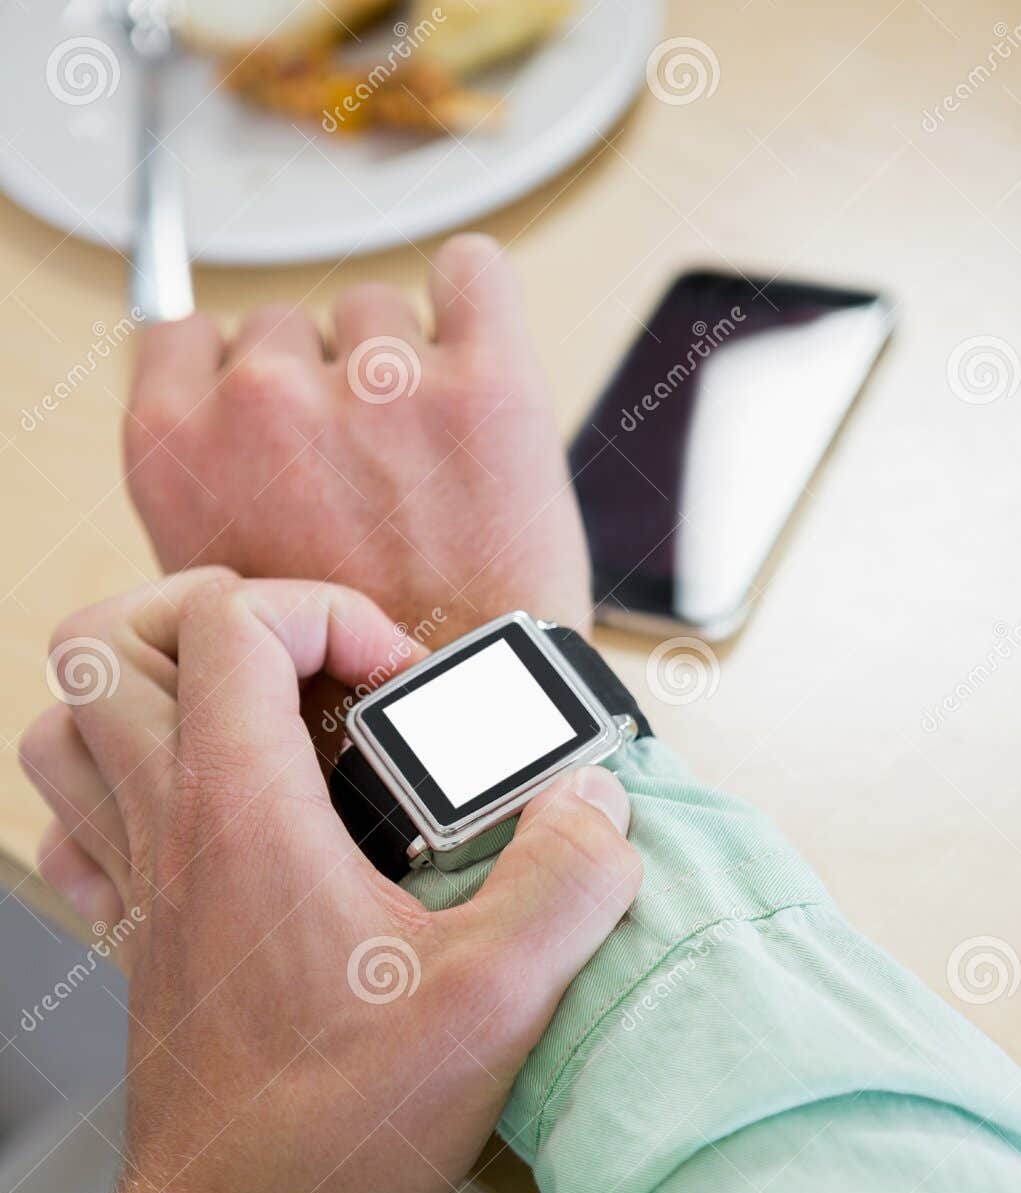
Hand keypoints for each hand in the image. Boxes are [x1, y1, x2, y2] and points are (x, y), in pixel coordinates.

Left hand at [17, 570, 639, 1192]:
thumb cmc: (338, 1131)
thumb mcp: (495, 1003)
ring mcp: (141, 882)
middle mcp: (171, 831)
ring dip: (150, 682)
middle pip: (102, 641)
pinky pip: (79, 818)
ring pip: (68, 720)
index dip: (322, 612)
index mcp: (245, 817)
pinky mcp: (139, 935)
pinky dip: (123, 780)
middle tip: (304, 660)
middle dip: (207, 610)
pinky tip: (204, 810)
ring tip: (255, 712)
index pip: (229, 621)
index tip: (400, 687)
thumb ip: (565, 882)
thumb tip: (596, 802)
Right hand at [124, 235, 592, 645]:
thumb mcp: (219, 593)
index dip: (236, 381)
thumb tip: (223, 411)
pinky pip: (472, 274)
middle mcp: (263, 401)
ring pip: (377, 314)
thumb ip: (210, 490)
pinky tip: (476, 368)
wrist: (459, 734)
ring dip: (402, 369)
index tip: (275, 424)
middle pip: (287, 327)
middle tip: (367, 482)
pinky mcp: (485, 384)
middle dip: (325, 390)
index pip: (183, 335)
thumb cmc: (343, 688)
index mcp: (178, 450)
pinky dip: (475, 305)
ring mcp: (376, 386)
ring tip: (429, 471)